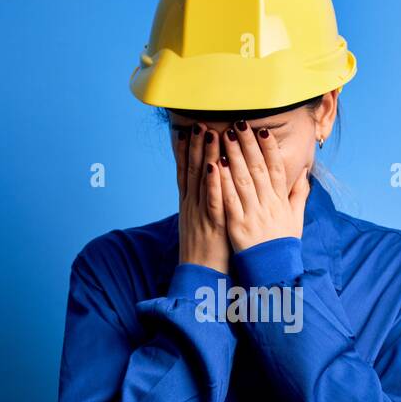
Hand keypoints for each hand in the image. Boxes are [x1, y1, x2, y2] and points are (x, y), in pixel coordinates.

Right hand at [176, 124, 230, 272]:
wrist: (200, 280)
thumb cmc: (207, 253)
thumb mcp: (201, 225)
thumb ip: (206, 205)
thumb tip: (211, 191)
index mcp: (190, 206)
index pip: (186, 173)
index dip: (186, 151)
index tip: (188, 130)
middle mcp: (192, 206)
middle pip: (192, 170)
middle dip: (195, 145)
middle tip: (199, 121)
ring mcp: (201, 215)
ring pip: (201, 180)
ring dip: (204, 155)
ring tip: (208, 132)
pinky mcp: (212, 226)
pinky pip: (212, 201)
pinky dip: (212, 183)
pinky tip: (214, 167)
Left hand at [216, 122, 309, 251]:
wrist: (273, 273)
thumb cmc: (282, 246)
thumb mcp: (296, 219)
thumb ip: (299, 195)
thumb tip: (304, 174)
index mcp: (281, 202)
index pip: (277, 169)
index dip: (269, 149)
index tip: (262, 131)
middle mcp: (268, 205)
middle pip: (258, 169)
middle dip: (248, 144)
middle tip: (238, 123)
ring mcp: (253, 215)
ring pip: (243, 180)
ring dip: (234, 155)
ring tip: (225, 136)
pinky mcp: (237, 226)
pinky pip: (230, 200)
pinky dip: (223, 181)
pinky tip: (216, 165)